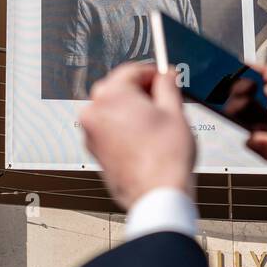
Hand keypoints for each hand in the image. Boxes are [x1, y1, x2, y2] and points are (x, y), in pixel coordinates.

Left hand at [81, 62, 195, 210]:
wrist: (157, 195)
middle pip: (119, 89)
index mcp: (111, 95)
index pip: (132, 70)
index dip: (154, 72)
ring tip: (157, 125)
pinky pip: (110, 130)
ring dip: (133, 112)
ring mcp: (91, 134)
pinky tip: (146, 140)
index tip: (166, 78)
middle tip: (165, 102)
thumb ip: (168, 85)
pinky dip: (125, 129)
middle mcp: (94, 112)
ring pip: (114, 111)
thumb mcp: (175, 111)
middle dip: (142, 92)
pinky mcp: (95, 152)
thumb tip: (166, 75)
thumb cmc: (165, 159)